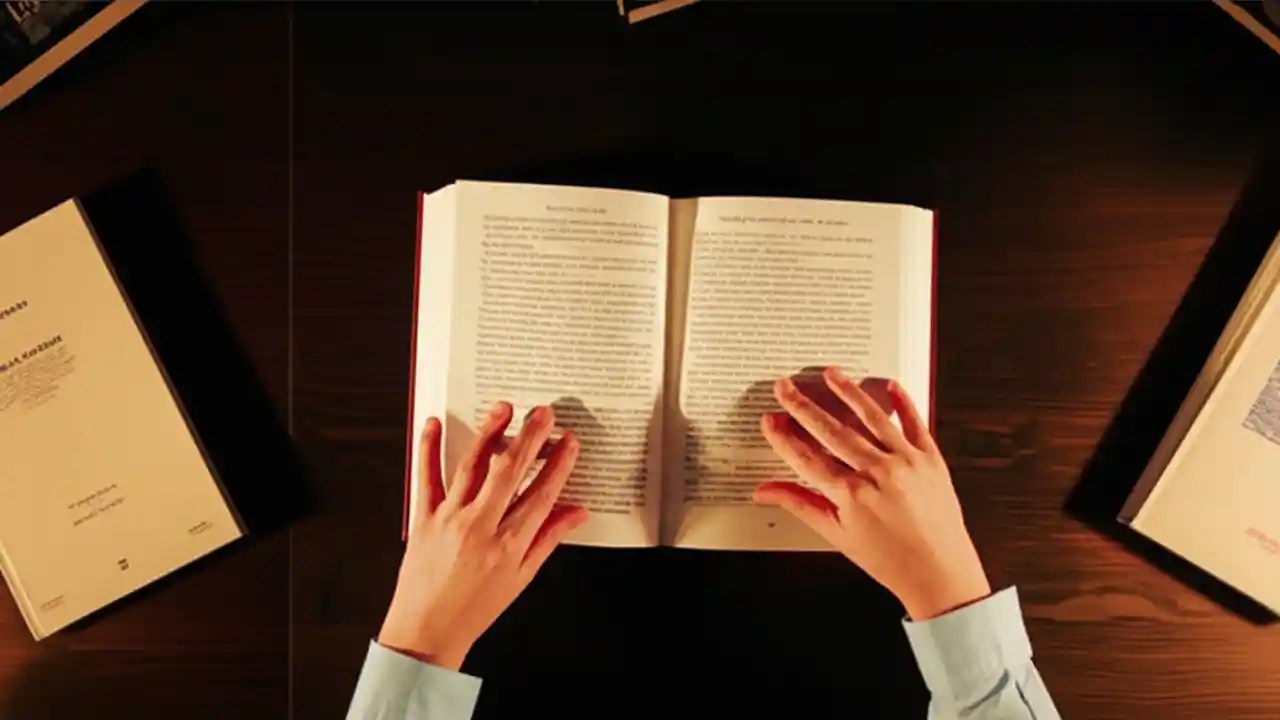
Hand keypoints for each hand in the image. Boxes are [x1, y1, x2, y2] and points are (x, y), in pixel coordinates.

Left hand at [378, 402, 588, 669]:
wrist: (426, 631)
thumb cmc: (475, 608)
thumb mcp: (521, 577)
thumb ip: (548, 539)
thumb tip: (577, 513)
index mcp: (509, 545)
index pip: (542, 494)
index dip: (559, 465)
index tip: (569, 443)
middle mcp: (480, 527)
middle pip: (509, 471)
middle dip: (530, 437)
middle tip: (543, 413)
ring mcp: (449, 520)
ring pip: (471, 466)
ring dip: (490, 433)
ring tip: (504, 408)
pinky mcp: (423, 518)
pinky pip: (426, 476)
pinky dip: (429, 447)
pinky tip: (435, 423)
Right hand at [754, 367, 990, 620]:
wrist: (940, 572)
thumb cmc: (890, 559)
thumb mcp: (838, 534)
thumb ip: (801, 504)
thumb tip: (765, 491)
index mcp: (852, 495)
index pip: (806, 458)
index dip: (784, 437)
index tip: (770, 420)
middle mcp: (878, 474)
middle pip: (832, 431)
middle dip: (803, 406)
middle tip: (785, 387)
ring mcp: (906, 463)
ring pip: (871, 417)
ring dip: (848, 392)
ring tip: (830, 373)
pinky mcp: (931, 459)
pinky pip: (915, 422)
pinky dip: (902, 402)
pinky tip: (889, 385)